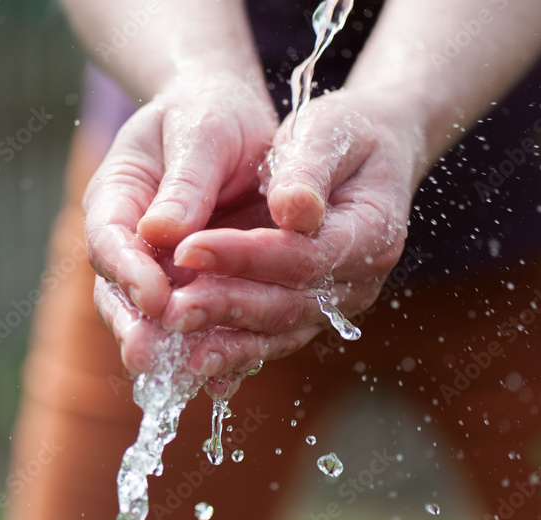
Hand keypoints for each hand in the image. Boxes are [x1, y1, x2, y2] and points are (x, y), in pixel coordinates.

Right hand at [88, 75, 309, 394]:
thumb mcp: (202, 133)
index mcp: (116, 199)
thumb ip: (185, 182)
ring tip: (189, 381)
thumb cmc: (210, 116)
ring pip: (155, 319)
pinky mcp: (193, 290)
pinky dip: (208, 348)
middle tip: (152, 361)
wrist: (230, 124)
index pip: (109, 241)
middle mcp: (129, 244)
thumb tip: (160, 233)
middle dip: (137, 329)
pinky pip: (195, 323)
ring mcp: (158, 272)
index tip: (155, 299)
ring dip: (171, 350)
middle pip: (120, 294)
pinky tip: (226, 376)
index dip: (129, 273)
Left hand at [161, 88, 420, 376]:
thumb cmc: (341, 135)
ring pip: (276, 332)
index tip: (187, 248)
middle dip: (226, 308)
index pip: (303, 256)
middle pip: (287, 305)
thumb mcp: (325, 134)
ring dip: (224, 343)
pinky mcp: (309, 314)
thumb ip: (308, 171)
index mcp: (370, 233)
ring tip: (173, 347)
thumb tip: (293, 211)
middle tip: (170, 311)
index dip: (244, 257)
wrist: (364, 156)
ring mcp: (335, 305)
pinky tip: (192, 364)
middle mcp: (358, 282)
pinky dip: (231, 352)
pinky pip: (269, 339)